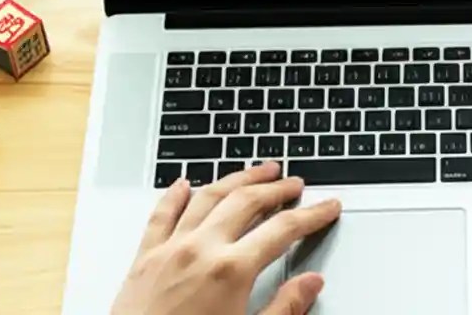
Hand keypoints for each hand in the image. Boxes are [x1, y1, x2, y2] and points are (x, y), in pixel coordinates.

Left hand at [112, 162, 340, 314]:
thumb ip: (284, 308)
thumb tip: (311, 283)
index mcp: (231, 271)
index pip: (283, 230)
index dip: (312, 215)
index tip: (327, 207)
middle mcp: (201, 250)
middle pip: (247, 202)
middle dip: (275, 188)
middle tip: (294, 183)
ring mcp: (170, 250)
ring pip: (208, 197)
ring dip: (236, 179)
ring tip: (257, 171)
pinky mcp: (144, 259)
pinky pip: (161, 215)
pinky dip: (175, 195)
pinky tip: (184, 184)